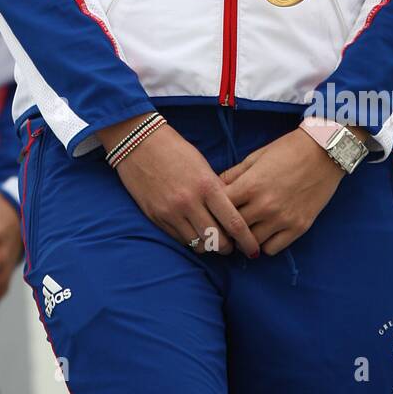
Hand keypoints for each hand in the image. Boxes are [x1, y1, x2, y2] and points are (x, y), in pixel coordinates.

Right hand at [98, 117, 260, 257]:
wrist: (138, 143)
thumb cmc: (175, 150)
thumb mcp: (202, 166)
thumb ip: (217, 191)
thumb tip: (231, 216)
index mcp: (206, 186)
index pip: (234, 223)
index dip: (247, 241)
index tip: (254, 250)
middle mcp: (189, 202)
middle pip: (218, 241)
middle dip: (228, 247)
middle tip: (231, 245)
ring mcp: (171, 212)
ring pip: (198, 245)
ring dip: (209, 246)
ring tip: (212, 240)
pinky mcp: (156, 217)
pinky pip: (180, 240)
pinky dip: (191, 241)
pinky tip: (194, 233)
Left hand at [219, 123, 352, 254]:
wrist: (324, 152)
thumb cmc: (287, 150)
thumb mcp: (255, 157)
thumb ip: (233, 175)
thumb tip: (213, 187)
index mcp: (250, 185)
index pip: (219, 209)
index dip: (213, 211)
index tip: (212, 211)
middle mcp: (264, 206)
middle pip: (233, 229)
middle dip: (226, 228)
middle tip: (224, 226)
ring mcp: (282, 219)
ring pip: (251, 244)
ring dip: (244, 239)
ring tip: (244, 231)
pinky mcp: (298, 228)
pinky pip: (272, 249)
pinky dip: (264, 245)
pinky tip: (264, 234)